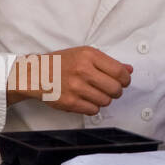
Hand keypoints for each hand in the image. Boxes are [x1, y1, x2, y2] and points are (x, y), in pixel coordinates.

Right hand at [11, 46, 130, 114]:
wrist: (35, 74)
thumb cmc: (60, 63)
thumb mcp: (83, 54)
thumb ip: (107, 62)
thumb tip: (129, 70)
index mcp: (89, 55)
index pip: (119, 71)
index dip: (125, 80)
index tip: (123, 82)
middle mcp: (83, 70)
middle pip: (115, 89)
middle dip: (116, 91)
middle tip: (110, 89)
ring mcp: (76, 87)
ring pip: (105, 101)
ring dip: (103, 99)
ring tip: (94, 93)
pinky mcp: (70, 102)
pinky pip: (93, 110)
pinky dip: (92, 107)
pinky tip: (85, 99)